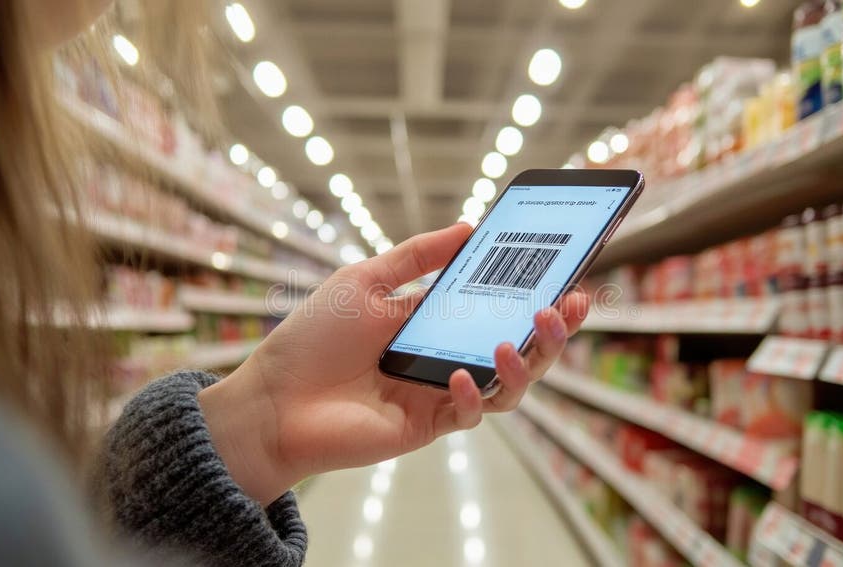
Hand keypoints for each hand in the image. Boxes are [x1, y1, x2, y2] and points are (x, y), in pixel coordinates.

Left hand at [199, 223, 588, 504]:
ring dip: (525, 363)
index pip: (500, 306)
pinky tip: (464, 375)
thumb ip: (418, 256)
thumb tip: (469, 226)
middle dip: (553, 331)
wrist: (273, 399)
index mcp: (437, 321)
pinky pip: (469, 414)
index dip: (538, 292)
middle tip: (568, 305)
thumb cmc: (313, 337)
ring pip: (508, 387)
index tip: (568, 271)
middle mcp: (448, 356)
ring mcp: (440, 392)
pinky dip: (475, 394)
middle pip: (520, 348)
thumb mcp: (366, 280)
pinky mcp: (427, 425)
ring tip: (516, 340)